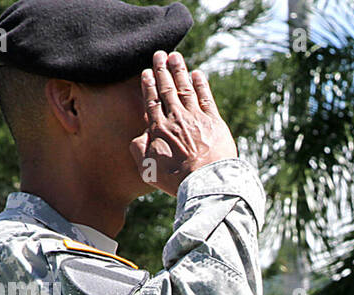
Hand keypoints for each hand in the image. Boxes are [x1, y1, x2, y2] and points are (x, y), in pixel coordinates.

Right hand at [132, 51, 238, 196]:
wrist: (205, 182)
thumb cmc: (175, 180)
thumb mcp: (147, 169)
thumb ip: (138, 149)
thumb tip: (139, 135)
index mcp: (159, 128)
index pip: (152, 100)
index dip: (149, 84)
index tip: (147, 72)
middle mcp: (176, 118)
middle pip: (167, 89)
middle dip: (162, 70)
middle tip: (159, 54)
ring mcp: (196, 118)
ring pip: (186, 89)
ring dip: (180, 71)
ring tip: (176, 57)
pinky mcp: (215, 123)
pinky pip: (207, 99)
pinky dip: (202, 85)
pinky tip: (198, 74)